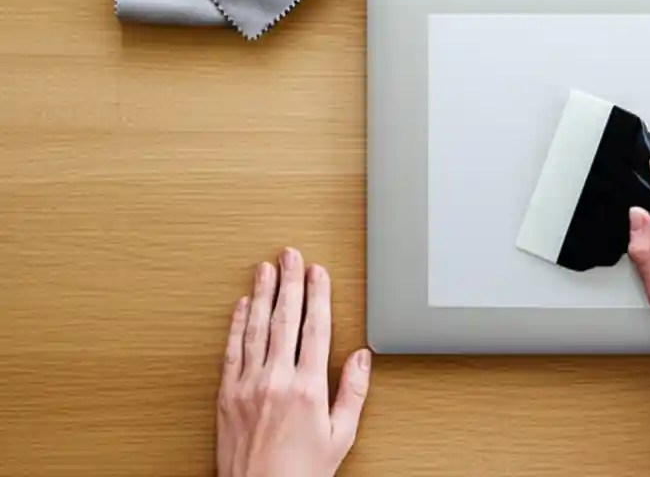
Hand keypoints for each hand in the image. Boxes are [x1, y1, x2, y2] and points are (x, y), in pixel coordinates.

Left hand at [217, 248, 371, 476]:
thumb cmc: (302, 472)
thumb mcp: (342, 435)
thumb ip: (353, 391)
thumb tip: (361, 356)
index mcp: (308, 388)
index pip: (316, 328)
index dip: (318, 296)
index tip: (319, 273)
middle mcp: (276, 381)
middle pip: (285, 319)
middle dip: (289, 283)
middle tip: (291, 256)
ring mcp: (248, 386)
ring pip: (256, 329)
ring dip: (261, 295)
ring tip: (265, 269)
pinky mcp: (226, 396)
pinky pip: (232, 352)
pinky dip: (236, 325)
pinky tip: (241, 306)